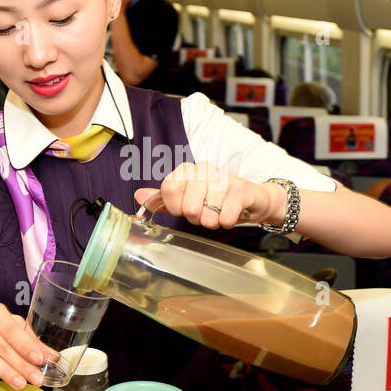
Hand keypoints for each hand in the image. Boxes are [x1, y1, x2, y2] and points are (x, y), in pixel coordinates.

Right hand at [0, 303, 51, 388]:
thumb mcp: (7, 325)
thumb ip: (29, 340)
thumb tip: (52, 357)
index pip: (13, 330)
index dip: (27, 345)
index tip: (40, 359)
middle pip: (3, 346)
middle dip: (22, 365)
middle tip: (36, 379)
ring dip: (4, 371)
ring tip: (20, 384)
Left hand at [134, 162, 283, 229]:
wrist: (252, 199)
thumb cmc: (217, 199)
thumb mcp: (188, 198)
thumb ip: (163, 198)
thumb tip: (138, 196)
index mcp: (188, 170)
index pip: (168, 190)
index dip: (176, 207)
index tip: (186, 207)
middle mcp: (204, 169)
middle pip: (188, 207)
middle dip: (197, 218)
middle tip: (207, 211)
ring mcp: (224, 178)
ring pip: (207, 215)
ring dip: (214, 221)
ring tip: (221, 212)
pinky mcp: (241, 190)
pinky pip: (226, 216)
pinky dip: (228, 222)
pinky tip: (232, 213)